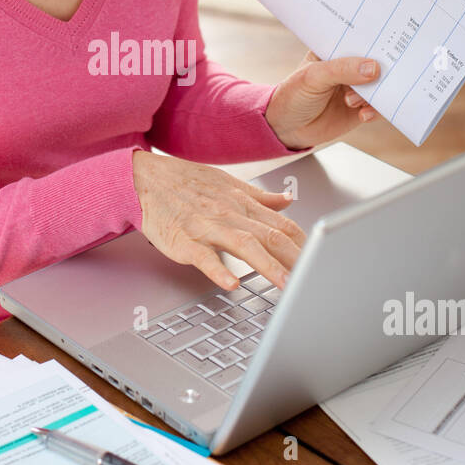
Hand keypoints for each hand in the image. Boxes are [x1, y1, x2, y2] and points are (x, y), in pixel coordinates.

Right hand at [131, 149, 304, 292]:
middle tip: (314, 277)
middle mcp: (230, 214)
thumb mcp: (227, 183)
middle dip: (296, 258)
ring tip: (287, 285)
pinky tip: (231, 284)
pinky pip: (203, 257)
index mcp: (242, 203)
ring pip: (244, 245)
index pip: (282, 225)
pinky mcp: (184, 241)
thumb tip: (288, 200)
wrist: (144, 179)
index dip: (304, 243)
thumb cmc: (184, 182)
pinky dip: (217, 270)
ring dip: (268, 266)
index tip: (320, 259)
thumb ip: (260, 197)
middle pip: (270, 236)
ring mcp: (207, 228)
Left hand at [264, 51, 380, 150]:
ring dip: (374, 94)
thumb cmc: (292, 95)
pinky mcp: (361, 109)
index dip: (375, 39)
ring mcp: (357, 88)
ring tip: (352, 101)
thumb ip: (342, 70)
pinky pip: (378, 109)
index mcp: (336, 51)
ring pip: (380, 86)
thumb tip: (374, 68)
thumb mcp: (313, 77)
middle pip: (376, 62)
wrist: (285, 129)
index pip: (361, 40)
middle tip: (386, 73)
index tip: (390, 41)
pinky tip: (363, 115)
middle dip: (384, 68)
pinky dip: (375, 111)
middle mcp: (350, 68)